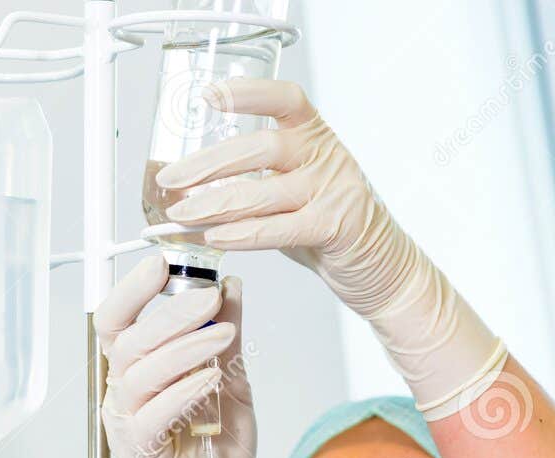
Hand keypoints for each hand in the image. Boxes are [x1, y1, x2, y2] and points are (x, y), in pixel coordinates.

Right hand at [97, 253, 255, 457]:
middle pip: (128, 340)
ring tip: (224, 337)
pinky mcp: (139, 452)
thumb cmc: (218, 445)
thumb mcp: (232, 379)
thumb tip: (231, 287)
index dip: (132, 289)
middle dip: (170, 313)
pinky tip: (210, 377)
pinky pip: (151, 415)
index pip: (118, 319)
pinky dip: (182, 390)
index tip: (161, 263)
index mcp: (136, 369)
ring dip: (183, 348)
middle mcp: (123, 392)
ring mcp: (126, 423)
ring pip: (138, 372)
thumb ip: (228, 336)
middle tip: (209, 297)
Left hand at [154, 80, 504, 412]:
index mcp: (315, 135)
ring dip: (215, 204)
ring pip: (263, 191)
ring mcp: (333, 190)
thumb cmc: (332, 226)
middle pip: (260, 147)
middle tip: (170, 179)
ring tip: (181, 215)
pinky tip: (216, 237)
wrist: (384, 267)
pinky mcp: (335, 227)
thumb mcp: (296, 191)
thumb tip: (191, 192)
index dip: (247, 93)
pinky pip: (279, 228)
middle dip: (207, 164)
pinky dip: (242, 233)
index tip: (210, 96)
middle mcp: (326, 155)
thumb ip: (255, 185)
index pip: (283, 98)